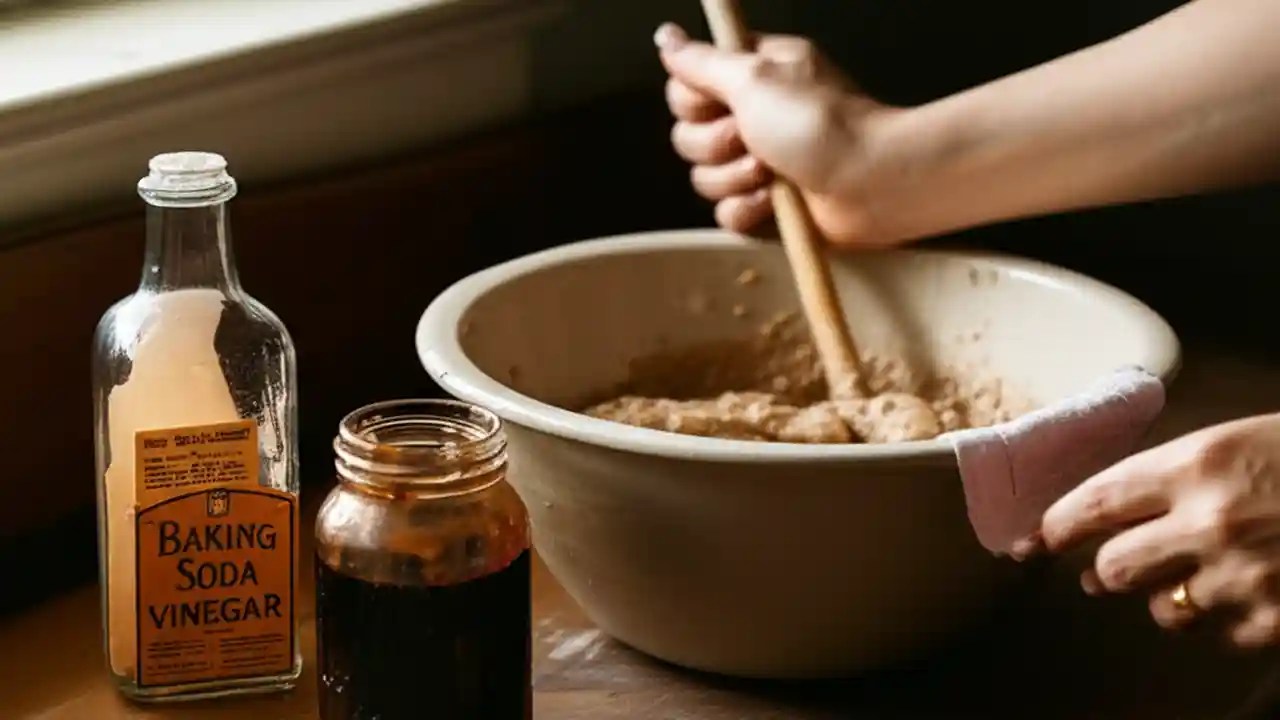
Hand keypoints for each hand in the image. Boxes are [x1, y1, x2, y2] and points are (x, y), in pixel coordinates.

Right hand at [654, 23, 901, 246]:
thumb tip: (665, 35)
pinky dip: (747, 210)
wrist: (871, 183)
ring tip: (772, 174)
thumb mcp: (754, 78)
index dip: (692, 100)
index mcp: (751, 76)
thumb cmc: (819, 122)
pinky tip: (774, 203)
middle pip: (687, 135)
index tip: (720, 101)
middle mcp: (751, 117)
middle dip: (714, 144)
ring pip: (703, 178)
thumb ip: (702, 61)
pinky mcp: (765, 208)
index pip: (685, 87)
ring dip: (733, 178)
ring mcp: (758, 165)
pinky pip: (726, 214)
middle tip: (752, 138)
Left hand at [1041, 413, 1279, 648]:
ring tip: (1189, 578)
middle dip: (1106, 569)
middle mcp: (1208, 524)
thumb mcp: (1232, 443)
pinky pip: (1222, 635)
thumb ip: (1173, 474)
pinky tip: (1244, 593)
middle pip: (1115, 566)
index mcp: (1195, 466)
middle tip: (1106, 570)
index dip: (1058, 526)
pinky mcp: (1276, 621)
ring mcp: (1243, 578)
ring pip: (1163, 610)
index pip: (1096, 502)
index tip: (1033, 541)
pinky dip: (1226, 619)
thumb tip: (1113, 511)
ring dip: (1167, 598)